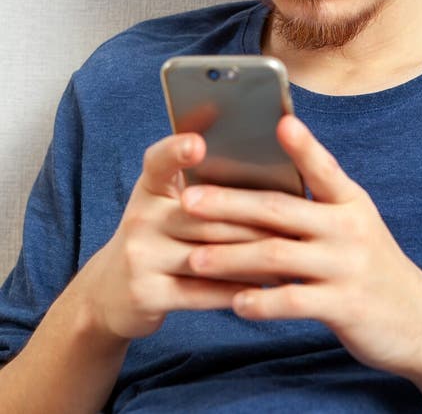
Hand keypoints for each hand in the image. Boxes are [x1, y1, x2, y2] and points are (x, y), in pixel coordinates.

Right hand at [80, 133, 276, 340]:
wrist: (109, 293)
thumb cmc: (159, 235)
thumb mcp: (165, 202)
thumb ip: (202, 184)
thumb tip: (258, 156)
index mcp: (149, 187)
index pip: (158, 161)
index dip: (176, 150)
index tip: (198, 144)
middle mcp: (140, 217)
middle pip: (206, 215)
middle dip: (254, 219)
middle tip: (296, 219)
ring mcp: (139, 256)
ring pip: (210, 254)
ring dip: (255, 257)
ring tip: (293, 254)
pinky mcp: (145, 294)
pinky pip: (202, 292)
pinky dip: (238, 290)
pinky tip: (268, 289)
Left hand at [179, 115, 421, 377]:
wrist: (417, 320)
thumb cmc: (369, 264)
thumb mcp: (354, 224)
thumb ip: (316, 206)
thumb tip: (258, 188)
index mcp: (350, 202)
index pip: (323, 167)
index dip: (303, 145)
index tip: (280, 122)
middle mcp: (349, 228)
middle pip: (280, 210)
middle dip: (230, 204)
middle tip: (190, 200)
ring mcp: (347, 267)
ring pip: (277, 257)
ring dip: (231, 257)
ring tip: (194, 259)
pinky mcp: (345, 306)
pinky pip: (293, 301)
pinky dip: (262, 302)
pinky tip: (235, 302)